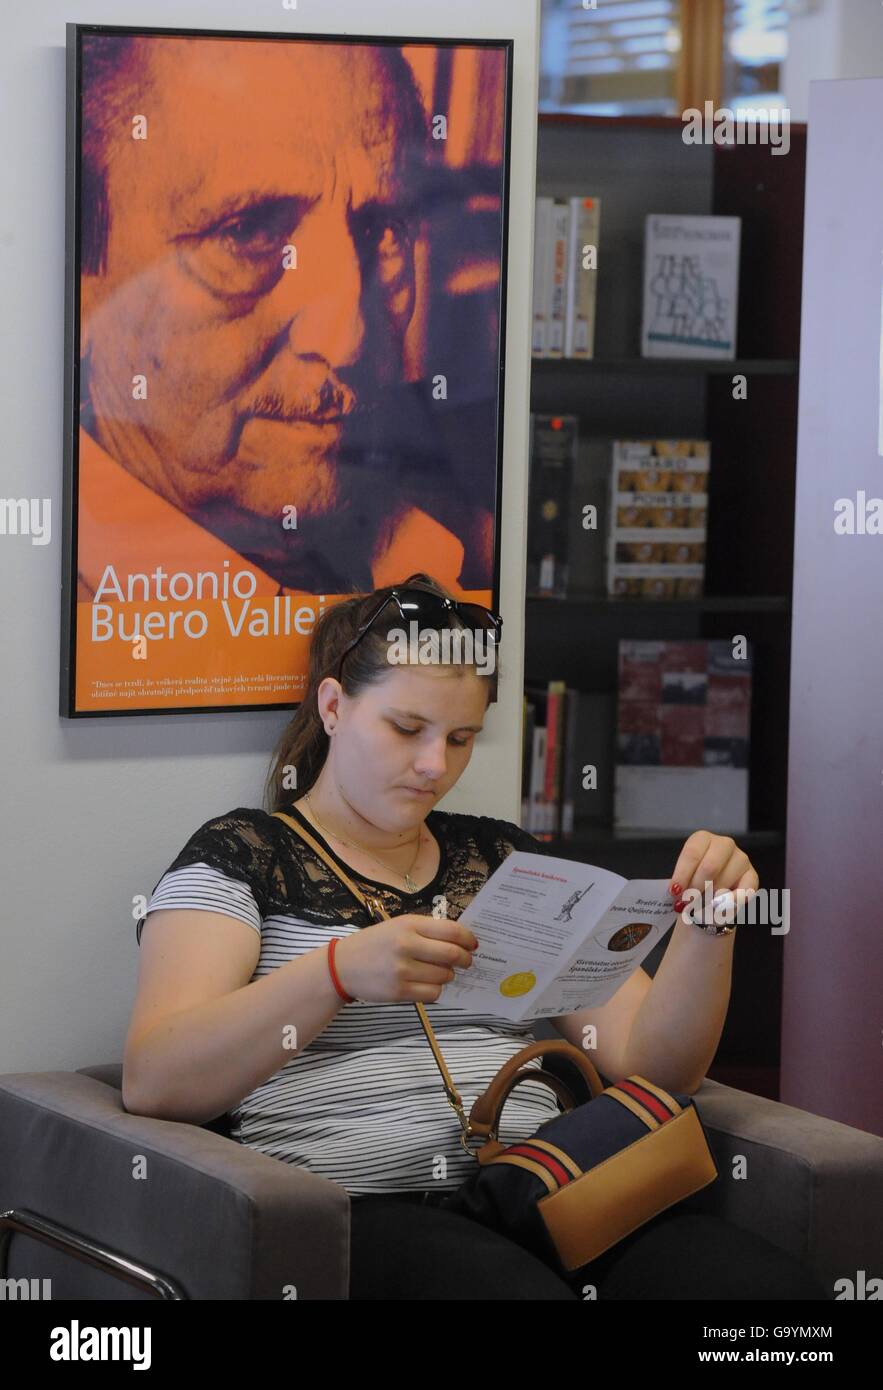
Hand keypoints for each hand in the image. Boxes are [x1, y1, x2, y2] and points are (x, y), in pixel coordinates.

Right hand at [333, 913, 478, 1003]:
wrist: (341, 966)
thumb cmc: (374, 944)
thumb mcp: (397, 927)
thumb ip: (426, 931)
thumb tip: (460, 941)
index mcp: (408, 924)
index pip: (451, 930)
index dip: (468, 939)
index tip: (473, 944)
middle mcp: (406, 945)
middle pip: (452, 955)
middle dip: (465, 960)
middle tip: (467, 962)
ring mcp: (402, 970)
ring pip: (444, 976)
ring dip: (448, 975)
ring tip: (439, 972)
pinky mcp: (399, 991)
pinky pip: (433, 994)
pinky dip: (435, 990)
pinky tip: (427, 984)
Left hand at [669, 831, 758, 920]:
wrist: (709, 893)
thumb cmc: (692, 881)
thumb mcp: (683, 879)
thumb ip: (681, 886)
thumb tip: (682, 901)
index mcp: (702, 839)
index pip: (692, 854)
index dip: (682, 875)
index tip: (675, 892)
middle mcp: (724, 844)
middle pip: (710, 866)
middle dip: (697, 888)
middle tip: (688, 902)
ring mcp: (741, 858)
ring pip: (725, 882)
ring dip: (711, 898)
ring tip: (701, 904)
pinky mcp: (752, 876)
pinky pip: (745, 891)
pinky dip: (731, 903)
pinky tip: (721, 908)